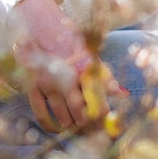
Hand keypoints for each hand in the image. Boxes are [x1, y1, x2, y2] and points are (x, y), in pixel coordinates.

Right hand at [10, 0, 124, 133]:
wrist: (40, 26)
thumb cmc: (69, 41)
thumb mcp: (90, 54)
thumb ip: (105, 76)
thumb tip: (124, 94)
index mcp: (83, 69)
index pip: (98, 102)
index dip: (103, 118)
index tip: (107, 125)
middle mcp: (65, 77)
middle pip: (81, 114)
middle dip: (89, 126)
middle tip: (93, 131)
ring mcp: (47, 84)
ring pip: (64, 118)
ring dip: (73, 128)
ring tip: (79, 130)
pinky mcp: (33, 88)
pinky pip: (42, 115)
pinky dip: (51, 126)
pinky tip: (58, 129)